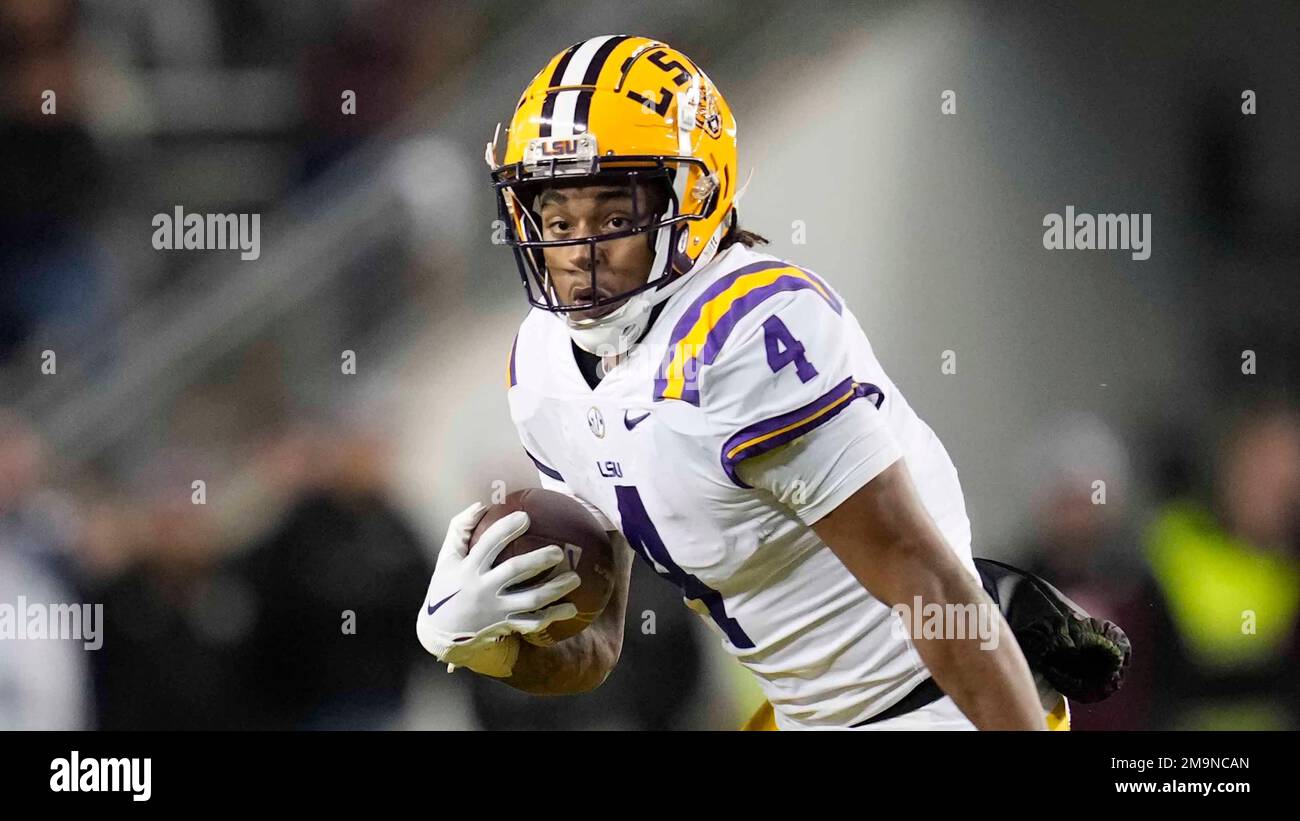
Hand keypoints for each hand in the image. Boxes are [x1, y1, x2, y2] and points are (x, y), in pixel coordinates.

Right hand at [416, 502, 579, 675]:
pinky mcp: (506, 624)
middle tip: (559, 551)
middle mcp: (483, 589)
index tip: (525, 517)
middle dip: (538, 560)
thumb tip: (481, 504)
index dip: (506, 529)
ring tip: (575, 578)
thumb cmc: (447, 587)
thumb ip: (460, 529)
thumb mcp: (447, 558)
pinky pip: (533, 622)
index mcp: (469, 569)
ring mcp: (496, 610)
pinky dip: (553, 615)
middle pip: (514, 571)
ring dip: (555, 590)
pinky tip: (572, 608)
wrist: (441, 632)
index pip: (488, 545)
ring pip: (530, 600)